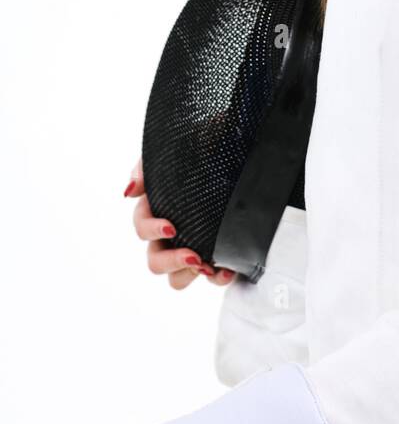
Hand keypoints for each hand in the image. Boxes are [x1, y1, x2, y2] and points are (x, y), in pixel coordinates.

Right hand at [125, 156, 235, 289]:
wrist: (244, 149)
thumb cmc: (202, 145)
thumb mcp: (174, 149)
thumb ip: (146, 167)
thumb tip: (130, 192)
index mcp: (157, 210)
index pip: (142, 228)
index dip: (151, 231)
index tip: (171, 226)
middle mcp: (171, 234)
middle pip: (155, 262)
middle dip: (171, 262)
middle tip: (194, 256)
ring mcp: (193, 246)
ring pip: (177, 278)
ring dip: (190, 275)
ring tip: (209, 266)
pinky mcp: (216, 256)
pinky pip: (212, 278)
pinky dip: (218, 278)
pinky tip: (229, 270)